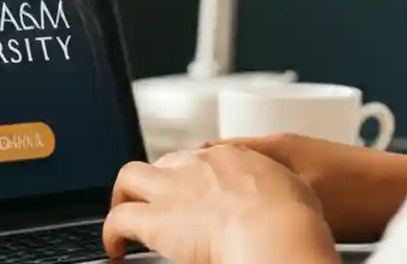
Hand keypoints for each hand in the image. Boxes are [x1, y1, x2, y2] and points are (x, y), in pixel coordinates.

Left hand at [104, 145, 338, 263]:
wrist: (275, 229)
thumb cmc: (292, 216)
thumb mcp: (294, 188)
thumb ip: (279, 188)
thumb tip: (284, 198)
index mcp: (232, 157)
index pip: (201, 158)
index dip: (194, 176)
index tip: (196, 193)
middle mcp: (197, 165)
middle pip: (163, 161)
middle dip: (157, 180)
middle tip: (158, 204)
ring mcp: (172, 188)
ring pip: (129, 176)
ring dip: (124, 195)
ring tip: (125, 219)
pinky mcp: (155, 219)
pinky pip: (118, 219)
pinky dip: (111, 233)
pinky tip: (115, 249)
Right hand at [202, 134, 406, 242]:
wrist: (404, 191)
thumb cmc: (360, 195)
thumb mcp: (300, 198)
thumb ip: (257, 195)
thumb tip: (221, 206)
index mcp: (274, 147)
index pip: (215, 151)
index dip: (188, 169)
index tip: (169, 184)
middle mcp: (283, 147)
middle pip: (228, 157)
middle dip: (205, 177)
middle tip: (184, 198)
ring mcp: (299, 158)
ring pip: (250, 169)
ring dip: (231, 185)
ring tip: (214, 207)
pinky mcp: (315, 173)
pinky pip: (270, 178)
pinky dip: (256, 191)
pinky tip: (258, 212)